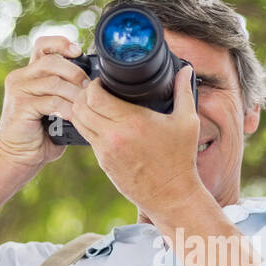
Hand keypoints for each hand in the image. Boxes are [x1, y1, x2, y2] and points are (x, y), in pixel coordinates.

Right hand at [0, 35, 87, 172]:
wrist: (19, 158)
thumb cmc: (42, 135)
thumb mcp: (57, 108)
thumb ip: (67, 93)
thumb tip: (94, 86)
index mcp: (30, 74)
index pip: (43, 46)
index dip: (61, 43)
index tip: (79, 51)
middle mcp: (21, 77)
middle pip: (52, 60)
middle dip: (75, 72)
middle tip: (88, 88)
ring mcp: (18, 90)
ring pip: (53, 80)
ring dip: (74, 93)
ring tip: (84, 105)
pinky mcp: (20, 105)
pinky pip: (51, 101)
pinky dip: (66, 108)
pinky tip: (73, 117)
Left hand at [70, 64, 204, 215]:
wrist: (171, 195)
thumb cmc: (181, 159)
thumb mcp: (187, 122)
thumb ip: (184, 92)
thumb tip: (186, 70)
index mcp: (132, 121)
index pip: (94, 95)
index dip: (93, 84)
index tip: (102, 80)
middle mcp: (114, 136)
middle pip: (80, 106)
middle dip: (83, 94)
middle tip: (94, 90)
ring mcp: (105, 151)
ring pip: (78, 122)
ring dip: (81, 110)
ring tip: (93, 104)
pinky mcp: (103, 163)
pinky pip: (87, 137)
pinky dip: (88, 126)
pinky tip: (98, 122)